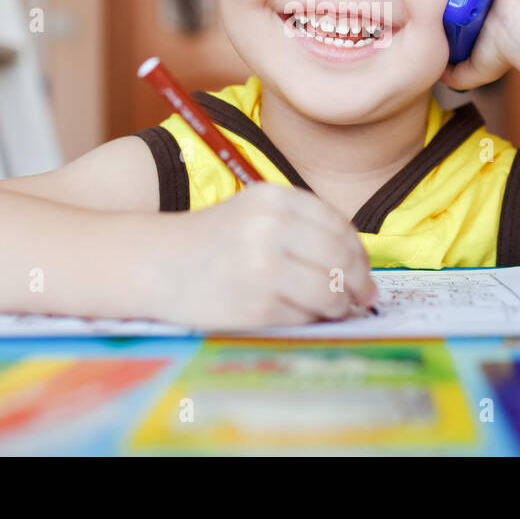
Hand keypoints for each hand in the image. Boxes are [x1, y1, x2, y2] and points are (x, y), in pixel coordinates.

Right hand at [163, 182, 376, 328]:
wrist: (156, 263)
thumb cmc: (213, 241)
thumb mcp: (256, 213)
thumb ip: (303, 228)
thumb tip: (358, 266)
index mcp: (274, 198)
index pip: (339, 226)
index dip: (359, 253)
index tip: (363, 270)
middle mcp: (270, 228)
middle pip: (340, 258)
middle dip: (358, 282)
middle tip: (363, 296)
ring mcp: (262, 267)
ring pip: (328, 292)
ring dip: (338, 305)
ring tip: (336, 309)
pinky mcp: (255, 304)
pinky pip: (302, 316)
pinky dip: (309, 319)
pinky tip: (301, 315)